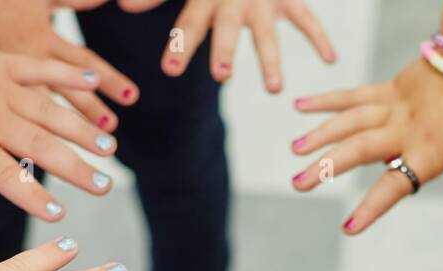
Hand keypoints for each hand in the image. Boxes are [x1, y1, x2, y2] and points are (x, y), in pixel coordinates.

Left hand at [0, 10, 113, 237]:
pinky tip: (95, 83)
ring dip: (80, 129)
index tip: (59, 214)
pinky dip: (67, 75)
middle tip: (104, 186)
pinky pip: (39, 69)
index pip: (4, 175)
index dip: (31, 195)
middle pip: (39, 146)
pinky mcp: (1, 61)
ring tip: (109, 147)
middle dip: (74, 168)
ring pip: (47, 111)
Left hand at [121, 0, 334, 91]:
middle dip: (224, 50)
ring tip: (274, 89)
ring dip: (270, 60)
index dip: (181, 46)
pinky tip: (330, 58)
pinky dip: (319, 36)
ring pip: (266, 32)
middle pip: (227, 28)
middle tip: (221, 75)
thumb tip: (113, 4)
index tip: (170, 70)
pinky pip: (305, 16)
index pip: (189, 23)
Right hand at [292, 58, 442, 232]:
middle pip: (358, 150)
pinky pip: (352, 96)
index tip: (348, 228)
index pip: (394, 185)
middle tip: (298, 184)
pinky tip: (300, 107)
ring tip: (295, 151)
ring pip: (349, 121)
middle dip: (326, 167)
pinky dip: (326, 101)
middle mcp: (402, 130)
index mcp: (425, 151)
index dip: (372, 207)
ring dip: (320, 136)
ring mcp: (392, 107)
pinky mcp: (388, 90)